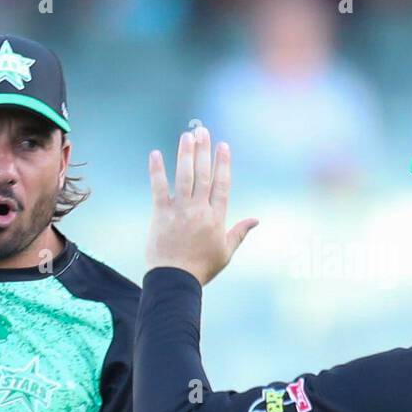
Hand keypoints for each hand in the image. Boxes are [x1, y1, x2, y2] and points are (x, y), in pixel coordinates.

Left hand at [146, 126, 257, 285]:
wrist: (175, 280)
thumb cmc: (201, 269)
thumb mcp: (225, 252)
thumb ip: (240, 233)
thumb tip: (256, 220)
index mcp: (217, 218)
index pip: (222, 184)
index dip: (223, 163)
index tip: (223, 145)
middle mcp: (200, 210)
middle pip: (204, 175)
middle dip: (204, 151)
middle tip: (203, 131)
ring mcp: (180, 211)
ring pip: (185, 176)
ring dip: (185, 154)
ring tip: (187, 135)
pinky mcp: (161, 215)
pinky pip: (159, 189)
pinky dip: (157, 171)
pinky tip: (155, 154)